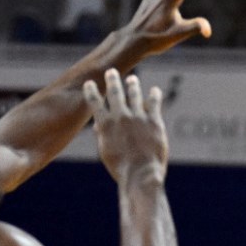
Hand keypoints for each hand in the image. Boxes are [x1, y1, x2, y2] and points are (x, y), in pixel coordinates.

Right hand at [83, 69, 167, 184]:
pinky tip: (155, 90)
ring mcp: (138, 117)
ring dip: (133, 85)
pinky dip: (154, 94)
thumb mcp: (106, 152)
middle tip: (111, 72)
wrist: (140, 174)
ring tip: (132, 80)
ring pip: (134, 94)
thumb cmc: (121, 168)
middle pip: (115, 92)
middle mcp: (120, 116)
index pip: (94, 102)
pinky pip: (154, 103)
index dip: (91, 90)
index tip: (90, 83)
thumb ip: (103, 135)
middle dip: (112, 80)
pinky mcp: (154, 121)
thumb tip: (100, 125)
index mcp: (105, 124)